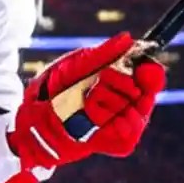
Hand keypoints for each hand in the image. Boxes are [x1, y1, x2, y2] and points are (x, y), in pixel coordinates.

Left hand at [8, 32, 165, 170]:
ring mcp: (123, 124)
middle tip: (96, 84)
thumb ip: (99, 56)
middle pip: (140, 92)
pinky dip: (113, 125)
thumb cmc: (51, 92)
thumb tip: (127, 39)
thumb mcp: (71, 67)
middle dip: (118, 84)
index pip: (150, 77)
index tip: (145, 68)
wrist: (31, 124)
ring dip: (106, 104)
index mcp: (120, 82)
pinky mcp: (118, 143)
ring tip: (84, 106)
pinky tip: (93, 123)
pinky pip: (128, 133)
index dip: (151, 72)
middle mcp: (127, 103)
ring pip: (132, 111)